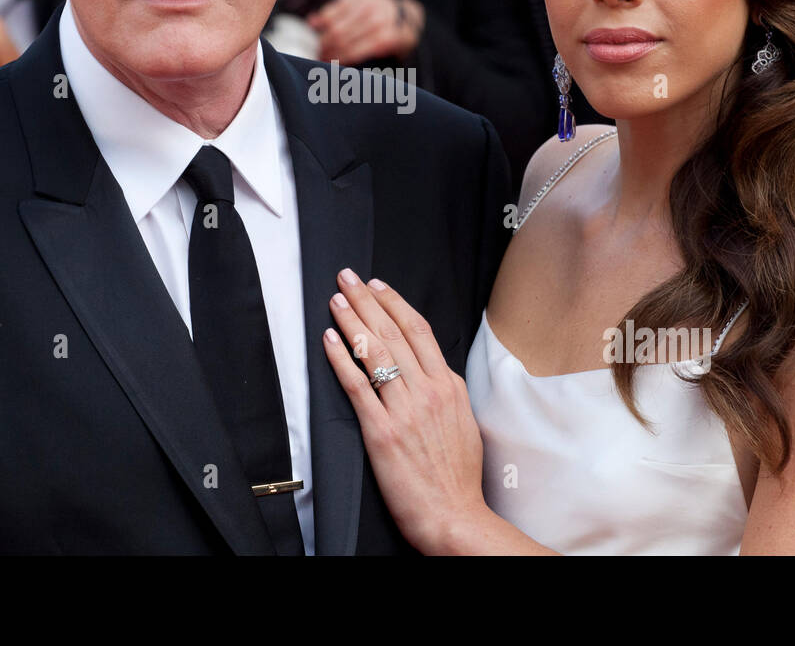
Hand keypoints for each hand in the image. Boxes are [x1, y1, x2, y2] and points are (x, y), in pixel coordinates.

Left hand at [305, 0, 423, 63]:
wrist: (407, 15)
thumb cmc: (375, 7)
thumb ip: (335, 6)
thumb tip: (311, 22)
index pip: (329, 14)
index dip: (315, 29)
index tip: (306, 37)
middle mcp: (368, 5)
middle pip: (335, 31)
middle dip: (322, 45)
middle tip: (313, 52)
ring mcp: (378, 22)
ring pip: (345, 43)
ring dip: (330, 54)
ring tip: (322, 58)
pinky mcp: (386, 38)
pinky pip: (357, 52)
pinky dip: (344, 59)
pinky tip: (337, 62)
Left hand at [322, 269, 488, 553]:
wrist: (454, 515)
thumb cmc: (457, 479)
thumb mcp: (464, 424)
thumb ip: (446, 395)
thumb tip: (431, 374)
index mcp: (449, 387)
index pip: (418, 331)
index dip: (394, 304)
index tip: (378, 287)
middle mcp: (428, 391)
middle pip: (393, 332)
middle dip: (367, 300)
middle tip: (348, 278)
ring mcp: (404, 409)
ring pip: (375, 351)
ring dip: (352, 320)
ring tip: (336, 300)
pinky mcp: (381, 431)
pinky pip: (357, 384)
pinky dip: (341, 357)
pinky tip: (330, 339)